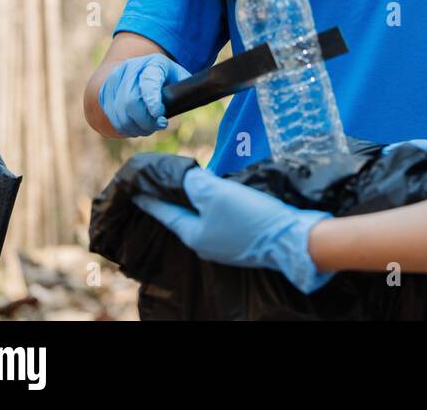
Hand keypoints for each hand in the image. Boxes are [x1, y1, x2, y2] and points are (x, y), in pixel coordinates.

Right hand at [99, 53, 187, 136]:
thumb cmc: (162, 75)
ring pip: (120, 114)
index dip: (152, 100)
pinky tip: (136, 129)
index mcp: (152, 64)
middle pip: (131, 102)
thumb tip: (195, 98)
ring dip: (136, 127)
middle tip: (159, 125)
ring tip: (149, 128)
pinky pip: (111, 118)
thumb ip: (185, 85)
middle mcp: (129, 71)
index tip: (160, 115)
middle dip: (146, 120)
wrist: (132, 68)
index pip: (149, 82)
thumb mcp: (177, 74)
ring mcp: (113, 82)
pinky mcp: (104, 95)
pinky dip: (125, 128)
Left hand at [133, 167, 333, 294]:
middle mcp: (206, 245)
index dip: (151, 199)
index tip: (136, 191)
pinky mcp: (245, 243)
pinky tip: (225, 201)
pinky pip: (223, 224)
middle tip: (164, 186)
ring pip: (205, 221)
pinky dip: (218, 210)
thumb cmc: (249, 217)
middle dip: (175, 203)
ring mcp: (226, 247)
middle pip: (185, 219)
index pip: (166, 213)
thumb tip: (184, 178)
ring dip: (198, 205)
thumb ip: (194, 184)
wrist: (290, 239)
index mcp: (193, 235)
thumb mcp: (216, 194)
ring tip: (194, 190)